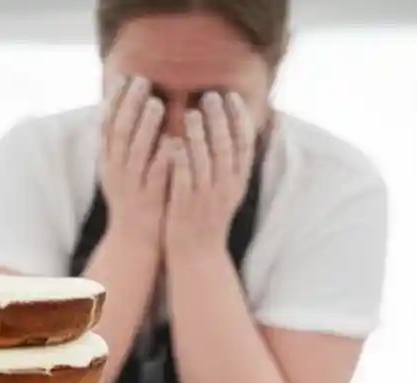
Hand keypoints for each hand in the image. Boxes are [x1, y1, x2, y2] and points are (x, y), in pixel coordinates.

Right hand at [100, 75, 176, 245]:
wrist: (134, 238)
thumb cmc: (133, 197)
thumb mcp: (120, 169)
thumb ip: (124, 143)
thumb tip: (129, 109)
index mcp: (109, 161)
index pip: (106, 125)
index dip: (114, 101)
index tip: (125, 77)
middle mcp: (116, 170)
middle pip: (119, 132)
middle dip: (128, 105)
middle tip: (141, 81)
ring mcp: (132, 184)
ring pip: (135, 152)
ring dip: (144, 127)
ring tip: (156, 104)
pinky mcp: (149, 198)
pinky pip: (155, 175)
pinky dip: (162, 158)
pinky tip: (172, 141)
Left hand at [164, 91, 256, 254]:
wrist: (197, 254)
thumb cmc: (207, 216)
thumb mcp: (225, 190)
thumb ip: (227, 163)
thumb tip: (230, 130)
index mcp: (237, 181)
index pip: (243, 144)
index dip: (239, 119)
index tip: (231, 96)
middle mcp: (225, 187)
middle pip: (226, 147)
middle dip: (220, 119)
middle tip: (210, 95)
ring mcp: (206, 197)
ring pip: (206, 161)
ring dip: (200, 135)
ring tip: (191, 112)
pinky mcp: (186, 206)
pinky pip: (184, 179)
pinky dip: (180, 160)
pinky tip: (173, 143)